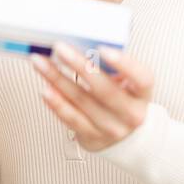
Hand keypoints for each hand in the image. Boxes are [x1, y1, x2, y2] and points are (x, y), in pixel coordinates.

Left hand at [30, 41, 152, 152]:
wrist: (124, 137)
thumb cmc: (122, 100)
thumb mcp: (127, 83)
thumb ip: (110, 68)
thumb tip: (80, 46)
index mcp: (142, 94)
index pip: (141, 78)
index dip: (124, 64)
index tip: (103, 49)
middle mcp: (131, 114)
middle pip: (104, 90)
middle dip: (79, 66)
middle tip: (60, 48)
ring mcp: (111, 128)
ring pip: (81, 101)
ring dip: (57, 79)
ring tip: (41, 63)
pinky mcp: (92, 136)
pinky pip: (70, 118)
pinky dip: (56, 102)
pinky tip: (45, 88)